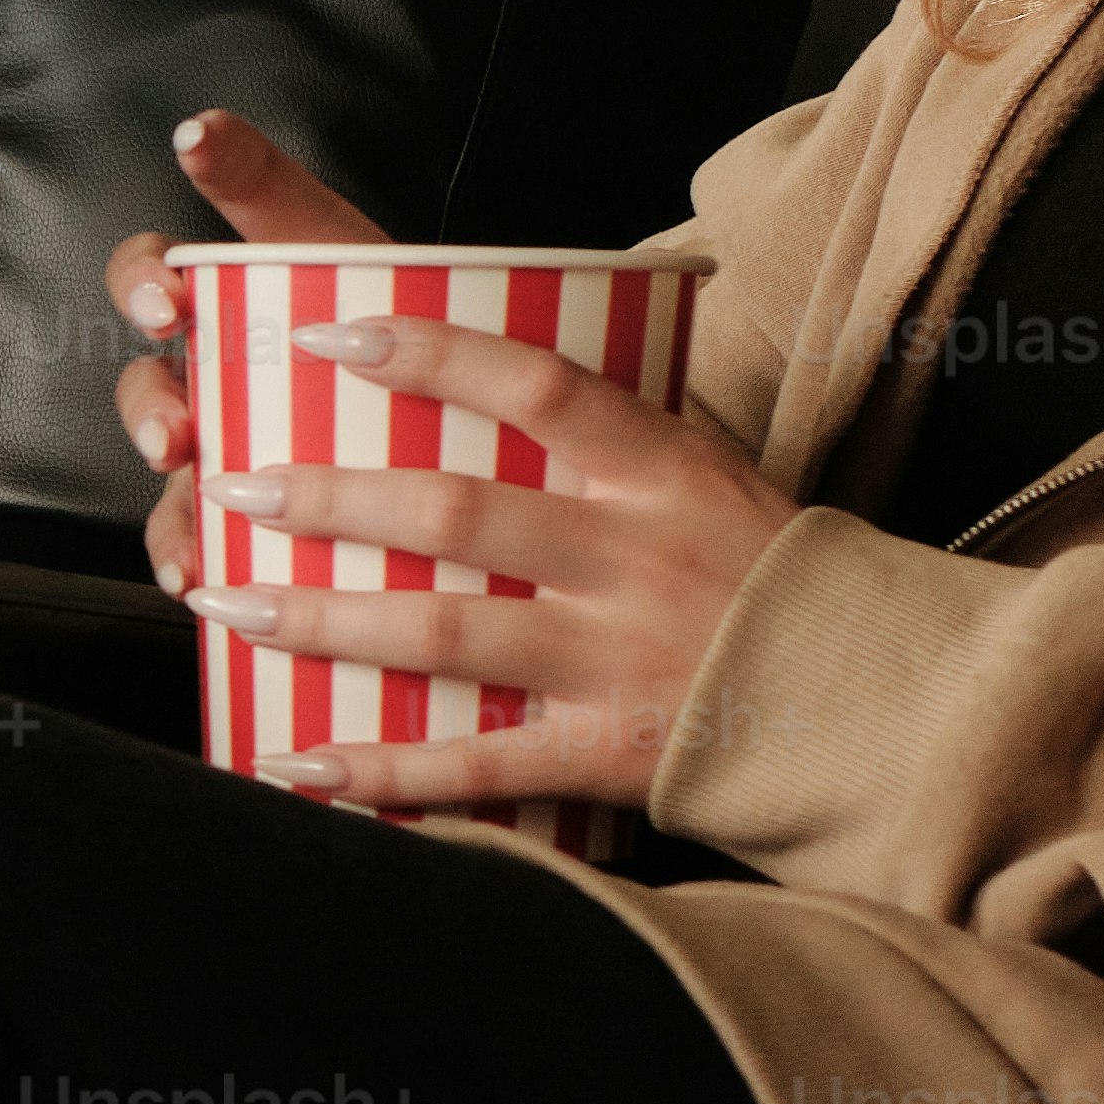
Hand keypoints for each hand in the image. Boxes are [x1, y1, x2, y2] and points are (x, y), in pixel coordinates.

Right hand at [105, 107, 383, 595]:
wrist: (485, 415)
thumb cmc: (404, 314)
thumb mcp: (349, 245)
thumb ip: (273, 186)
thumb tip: (197, 122)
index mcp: (231, 304)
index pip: (151, 274)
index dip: (139, 284)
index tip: (166, 303)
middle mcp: (217, 376)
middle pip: (149, 386)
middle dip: (148, 410)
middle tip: (174, 431)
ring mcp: (231, 452)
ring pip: (171, 482)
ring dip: (167, 509)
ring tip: (191, 540)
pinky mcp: (255, 521)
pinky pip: (204, 549)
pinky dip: (194, 566)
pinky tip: (202, 583)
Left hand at [111, 114, 794, 819]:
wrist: (875, 700)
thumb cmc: (770, 573)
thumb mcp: (714, 471)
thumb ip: (609, 432)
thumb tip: (481, 363)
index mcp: (663, 471)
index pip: (538, 387)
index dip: (431, 352)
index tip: (330, 331)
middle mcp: (635, 558)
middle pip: (457, 514)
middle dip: (331, 499)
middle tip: (237, 484)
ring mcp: (617, 660)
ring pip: (445, 634)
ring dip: (324, 619)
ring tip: (228, 599)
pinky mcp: (608, 753)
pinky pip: (474, 766)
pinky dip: (380, 771)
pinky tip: (294, 760)